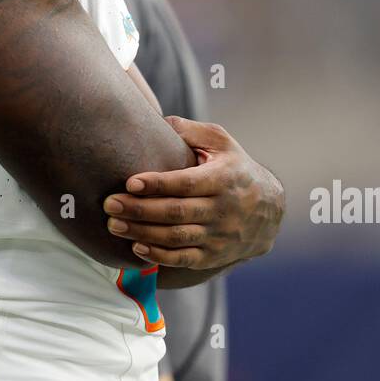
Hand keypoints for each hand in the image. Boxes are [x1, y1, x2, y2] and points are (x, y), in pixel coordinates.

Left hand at [104, 118, 283, 271]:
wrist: (270, 210)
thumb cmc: (236, 168)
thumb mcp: (222, 142)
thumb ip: (192, 131)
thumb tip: (160, 121)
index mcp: (223, 179)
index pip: (186, 183)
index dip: (157, 183)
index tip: (130, 181)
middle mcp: (223, 209)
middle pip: (176, 212)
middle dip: (139, 210)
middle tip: (109, 204)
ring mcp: (219, 236)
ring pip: (176, 238)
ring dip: (142, 233)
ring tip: (114, 225)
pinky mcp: (214, 256)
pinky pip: (183, 259)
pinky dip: (159, 256)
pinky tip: (136, 246)